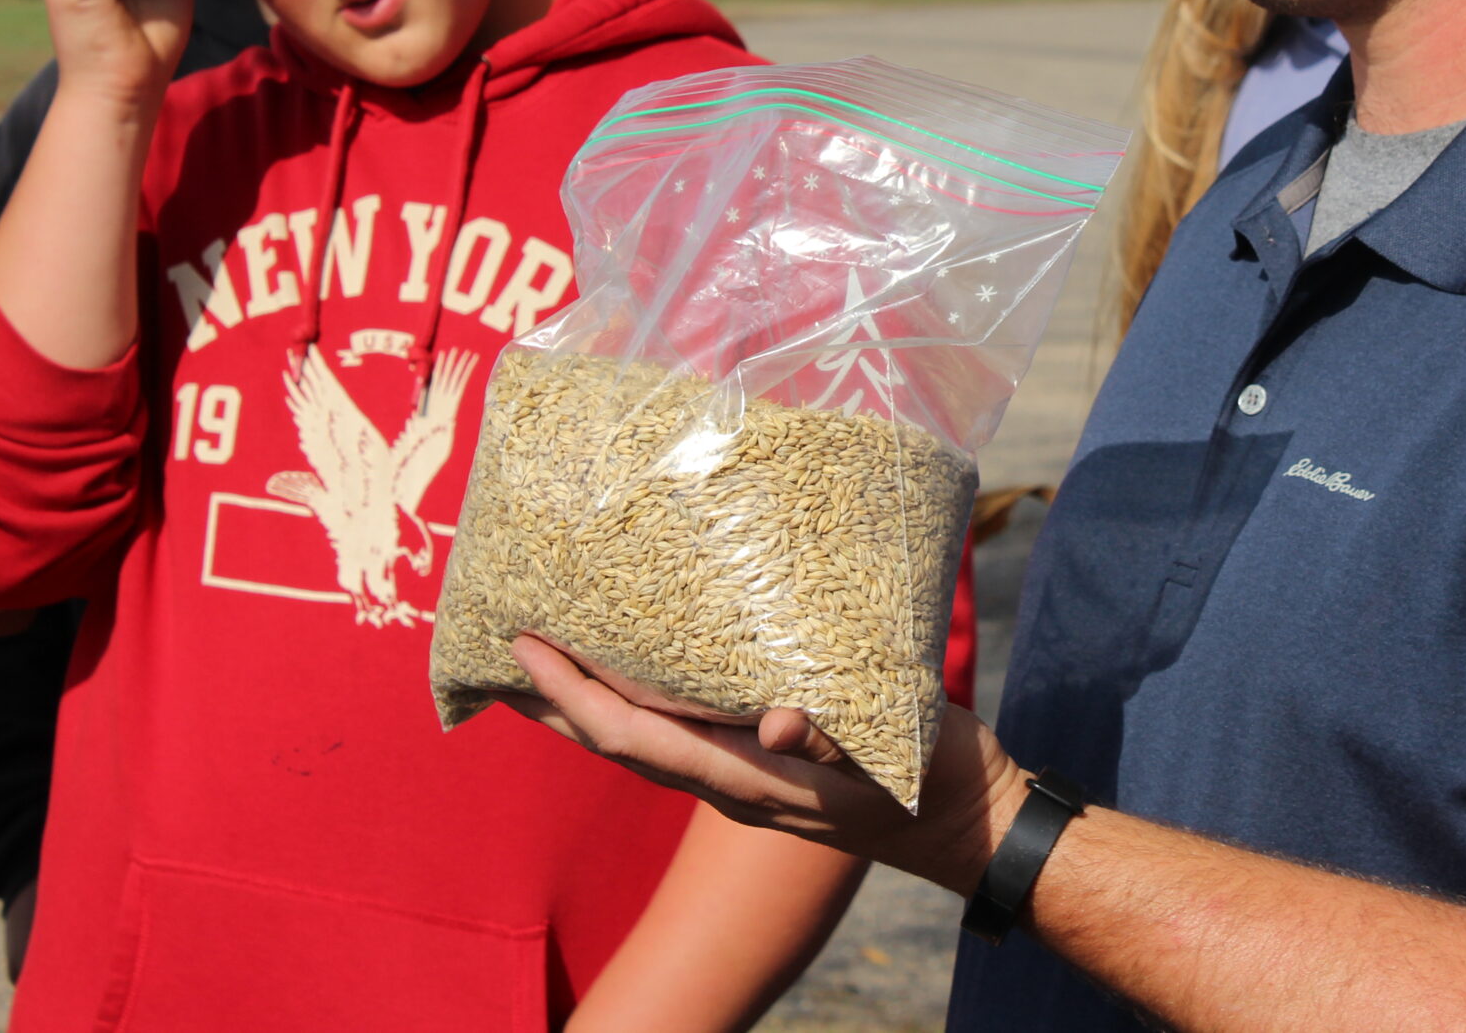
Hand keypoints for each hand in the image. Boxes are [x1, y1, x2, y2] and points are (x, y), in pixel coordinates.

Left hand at [508, 635, 1028, 896]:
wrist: (966, 820)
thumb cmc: (931, 778)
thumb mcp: (896, 750)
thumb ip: (837, 740)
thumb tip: (780, 724)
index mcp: (748, 780)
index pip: (637, 736)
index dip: (577, 694)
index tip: (530, 648)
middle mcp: (727, 781)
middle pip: (616, 742)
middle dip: (554, 700)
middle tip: (500, 645)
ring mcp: (740, 774)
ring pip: (640, 739)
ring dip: (584, 702)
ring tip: (540, 659)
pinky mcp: (760, 761)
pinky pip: (675, 732)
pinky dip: (635, 702)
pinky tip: (630, 671)